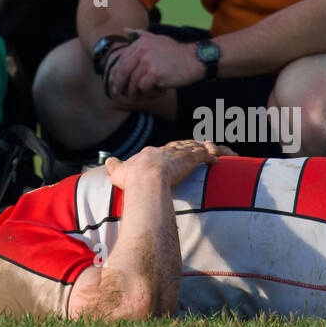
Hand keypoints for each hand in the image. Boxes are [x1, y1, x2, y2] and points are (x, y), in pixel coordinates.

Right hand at [105, 140, 233, 190]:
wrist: (145, 180)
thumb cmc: (133, 179)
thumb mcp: (119, 172)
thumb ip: (114, 166)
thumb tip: (108, 161)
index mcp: (150, 153)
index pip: (161, 150)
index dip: (168, 152)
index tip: (172, 154)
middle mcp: (164, 151)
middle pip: (179, 146)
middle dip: (186, 147)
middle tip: (194, 149)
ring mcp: (177, 154)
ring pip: (193, 148)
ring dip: (203, 149)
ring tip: (211, 150)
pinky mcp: (189, 160)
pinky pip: (203, 155)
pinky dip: (211, 156)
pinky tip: (217, 161)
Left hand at [106, 29, 202, 101]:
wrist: (194, 60)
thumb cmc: (176, 52)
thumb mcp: (158, 38)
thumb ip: (141, 35)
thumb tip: (126, 30)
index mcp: (141, 42)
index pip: (122, 58)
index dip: (116, 71)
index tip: (114, 80)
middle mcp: (142, 50)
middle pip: (123, 70)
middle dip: (119, 83)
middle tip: (118, 92)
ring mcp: (148, 62)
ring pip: (132, 81)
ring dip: (132, 91)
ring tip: (133, 97)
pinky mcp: (155, 74)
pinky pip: (143, 87)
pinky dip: (146, 92)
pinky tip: (153, 92)